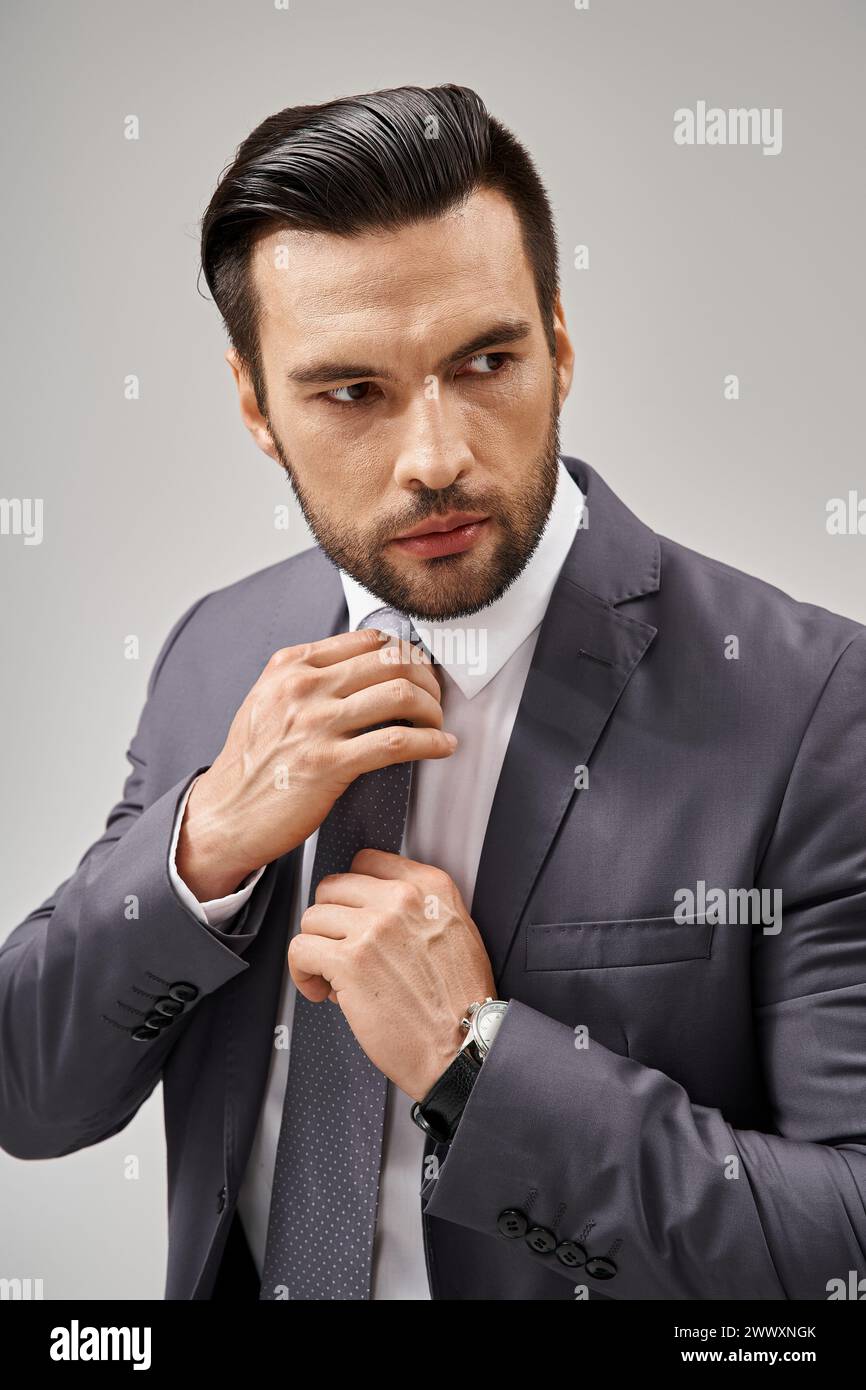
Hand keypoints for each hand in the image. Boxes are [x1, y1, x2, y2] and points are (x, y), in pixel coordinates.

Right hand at [176, 628, 455, 899]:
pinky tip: (442, 747)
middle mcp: (303, 687)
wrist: (225, 814)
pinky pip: (397, 742)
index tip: (421, 673)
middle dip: (428, 678)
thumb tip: (368, 665)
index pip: (370, 640)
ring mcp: (316, 724)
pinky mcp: (329, 764)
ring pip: (400, 695)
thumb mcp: (269, 700)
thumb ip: (308, 677)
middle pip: (392, 661)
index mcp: (291, 665)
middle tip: (436, 698)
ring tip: (437, 724)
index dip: (408, 654)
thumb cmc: (253, 763)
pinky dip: (431, 743)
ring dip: (433, 709)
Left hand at [288, 849, 497, 1101]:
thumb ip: (419, 905)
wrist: (463, 1045)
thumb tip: (371, 903)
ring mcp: (374, 928)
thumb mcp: (456, 930)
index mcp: (430, 886)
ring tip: (334, 977)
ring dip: (316, 949)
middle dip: (330, 921)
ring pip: (312, 918)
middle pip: (332, 887)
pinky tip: (321, 989)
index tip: (352, 917)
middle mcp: (401, 899)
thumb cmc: (460, 1000)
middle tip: (340, 949)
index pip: (366, 861)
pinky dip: (302, 973)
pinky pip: (300, 949)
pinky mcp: (349, 961)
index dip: (352, 895)